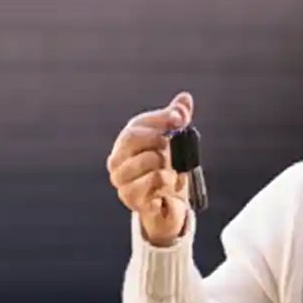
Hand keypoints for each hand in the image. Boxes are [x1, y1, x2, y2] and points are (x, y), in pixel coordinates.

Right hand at [108, 92, 193, 246]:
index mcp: (124, 143)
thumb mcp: (172, 140)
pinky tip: (165, 190)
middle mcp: (117, 161)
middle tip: (172, 148)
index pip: (136, 125)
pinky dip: (166, 186)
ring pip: (149, 163)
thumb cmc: (164, 167)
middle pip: (134, 139)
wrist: (164, 204)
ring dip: (167, 167)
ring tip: (170, 173)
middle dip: (160, 141)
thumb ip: (176, 118)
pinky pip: (154, 185)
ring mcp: (121, 181)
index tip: (180, 119)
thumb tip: (185, 98)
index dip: (160, 119)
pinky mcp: (131, 200)